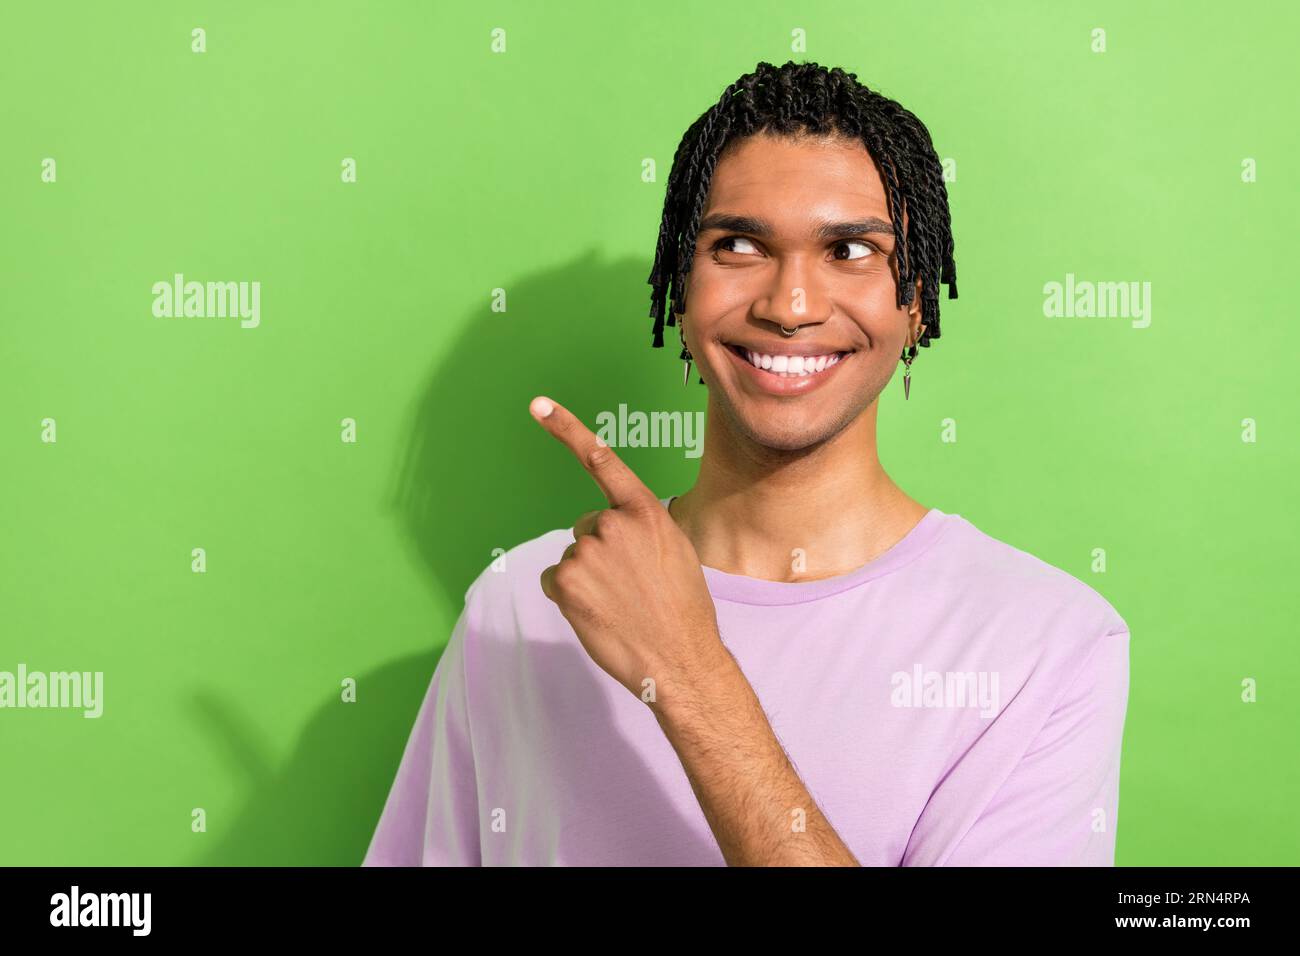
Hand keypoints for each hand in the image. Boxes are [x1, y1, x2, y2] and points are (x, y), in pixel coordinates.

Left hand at [530, 395, 725, 702]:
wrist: (681, 658)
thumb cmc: (683, 610)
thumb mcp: (674, 551)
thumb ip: (641, 530)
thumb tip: (609, 534)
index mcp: (645, 511)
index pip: (601, 460)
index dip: (566, 429)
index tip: (537, 405)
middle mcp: (612, 523)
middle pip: (586, 527)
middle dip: (600, 552)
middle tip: (631, 586)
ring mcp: (586, 551)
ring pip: (573, 558)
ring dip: (587, 579)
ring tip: (621, 604)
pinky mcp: (566, 580)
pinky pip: (556, 581)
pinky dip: (570, 598)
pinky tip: (598, 614)